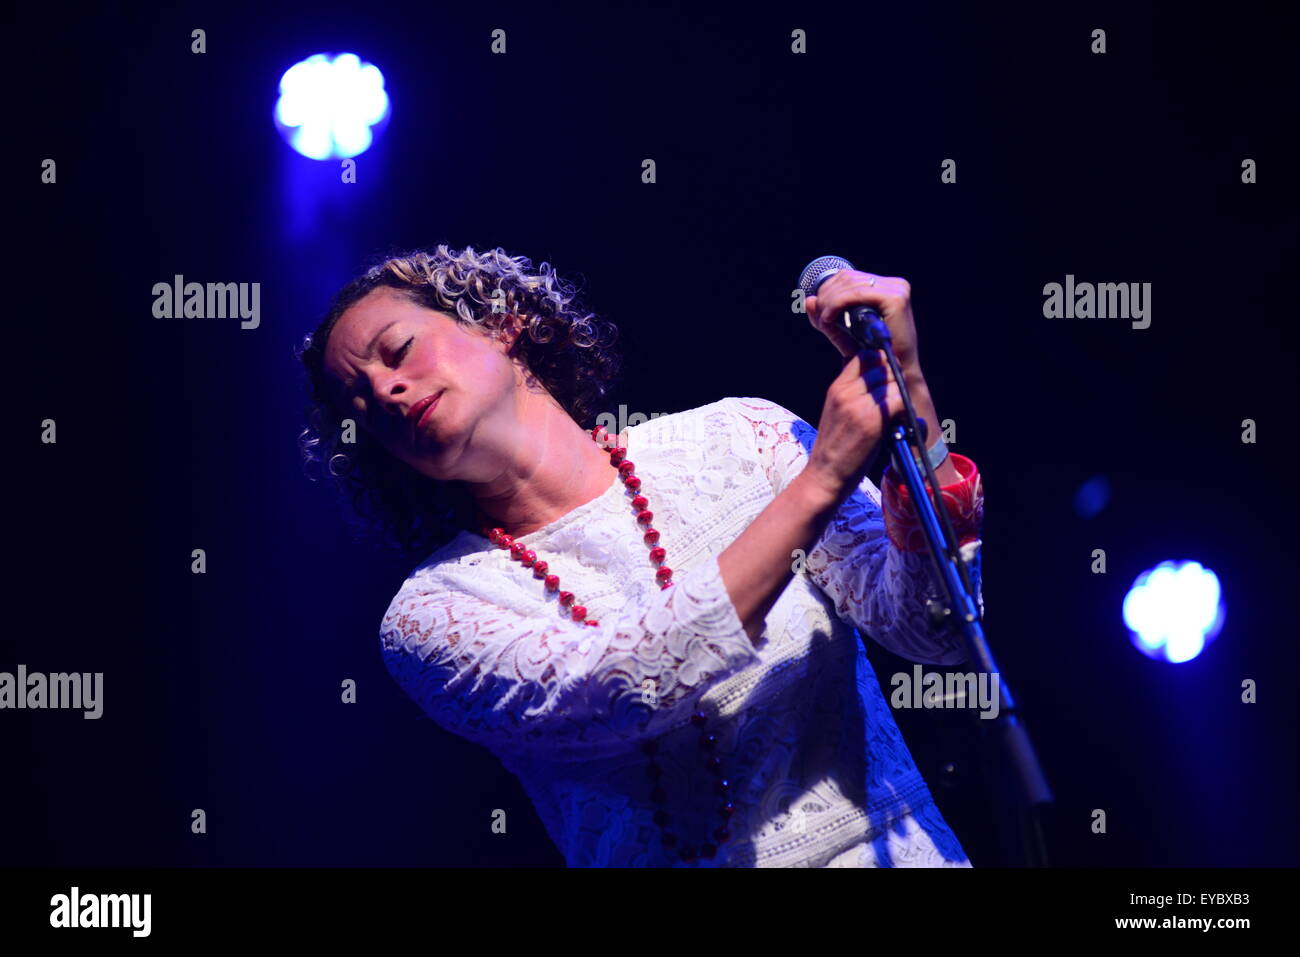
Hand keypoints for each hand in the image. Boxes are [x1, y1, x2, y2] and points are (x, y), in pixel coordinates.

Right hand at [800, 346, 906, 505]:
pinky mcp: (872, 421)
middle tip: (897, 398)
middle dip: (894, 379)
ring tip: (899, 413)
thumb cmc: (832, 450)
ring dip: (901, 395)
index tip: (888, 377)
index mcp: (837, 388)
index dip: (881, 362)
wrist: (824, 476)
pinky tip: (901, 422)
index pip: (864, 357)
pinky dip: (905, 410)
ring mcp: (859, 405)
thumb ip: (851, 394)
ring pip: (893, 383)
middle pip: (882, 366)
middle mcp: (847, 392)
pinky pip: (898, 401)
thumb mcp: (835, 413)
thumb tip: (874, 383)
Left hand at [804, 270, 921, 380]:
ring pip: (849, 283)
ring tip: (824, 320)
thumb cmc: (872, 355)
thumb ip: (826, 316)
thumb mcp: (844, 333)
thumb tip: (808, 299)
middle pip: (847, 277)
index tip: (818, 310)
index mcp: (885, 287)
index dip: (827, 290)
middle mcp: (894, 285)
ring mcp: (897, 290)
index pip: (848, 276)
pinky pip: (857, 294)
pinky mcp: (895, 299)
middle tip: (820, 317)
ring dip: (829, 302)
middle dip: (826, 296)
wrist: (894, 373)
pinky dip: (837, 304)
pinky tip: (829, 318)